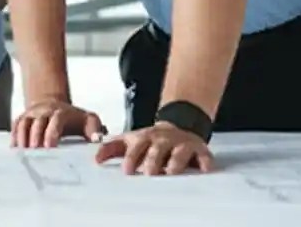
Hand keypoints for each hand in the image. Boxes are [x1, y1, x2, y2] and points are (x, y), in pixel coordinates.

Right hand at [11, 99, 103, 147]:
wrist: (54, 105)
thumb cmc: (74, 119)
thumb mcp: (89, 120)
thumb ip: (94, 130)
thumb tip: (97, 141)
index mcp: (62, 112)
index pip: (56, 119)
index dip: (52, 132)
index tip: (50, 146)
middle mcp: (45, 111)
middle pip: (37, 122)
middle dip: (35, 137)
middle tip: (34, 152)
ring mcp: (32, 114)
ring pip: (24, 123)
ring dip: (22, 138)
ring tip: (22, 154)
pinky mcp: (23, 118)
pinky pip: (15, 125)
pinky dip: (14, 137)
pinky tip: (14, 150)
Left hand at [94, 122, 214, 174]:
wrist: (178, 126)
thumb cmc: (151, 140)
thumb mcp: (131, 140)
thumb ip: (112, 149)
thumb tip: (95, 159)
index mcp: (146, 137)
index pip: (137, 147)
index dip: (131, 157)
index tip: (127, 170)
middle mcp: (164, 140)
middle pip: (157, 150)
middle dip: (153, 161)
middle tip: (149, 173)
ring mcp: (181, 144)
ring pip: (179, 152)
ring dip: (175, 162)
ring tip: (171, 172)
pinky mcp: (199, 149)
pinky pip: (203, 155)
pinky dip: (205, 162)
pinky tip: (204, 170)